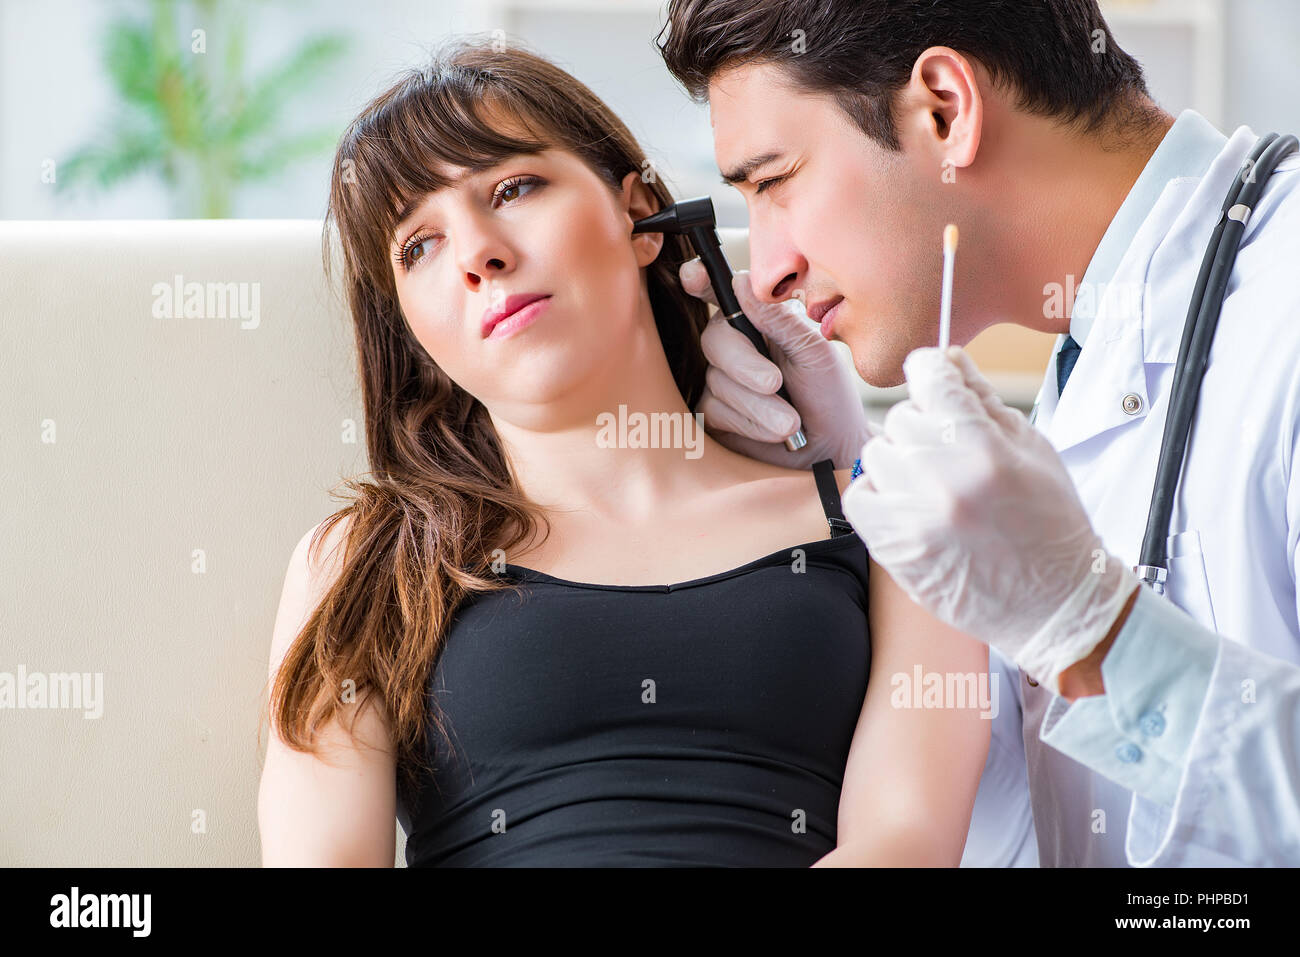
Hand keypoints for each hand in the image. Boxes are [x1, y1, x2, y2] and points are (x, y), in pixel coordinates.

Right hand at [679, 258, 869, 469]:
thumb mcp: (813, 352)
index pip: (722, 293)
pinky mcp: (715, 414)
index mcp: (759, 321)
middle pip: (715, 340)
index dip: (702, 281)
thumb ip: (779, 320)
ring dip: (758, 405)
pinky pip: (715, 411)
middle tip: (775, 384)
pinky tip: (775, 432)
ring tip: (791, 422)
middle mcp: (734, 346)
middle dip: (745, 365)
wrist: (831, 449)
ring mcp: (720, 380)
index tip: (695, 277)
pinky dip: (749, 423)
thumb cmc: (828, 396)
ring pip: (718, 381)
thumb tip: (740, 282)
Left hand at [839, 345, 1139, 695]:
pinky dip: (878, 494)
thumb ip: (982, 399)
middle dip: (925, 428)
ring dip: (901, 463)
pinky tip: (909, 505)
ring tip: (936, 486)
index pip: (929, 375)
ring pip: (877, 453)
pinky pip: (859, 495)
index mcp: (983, 446)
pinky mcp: (892, 546)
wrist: (1056, 603)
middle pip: (902, 417)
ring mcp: (913, 513)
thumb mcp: (1032, 448)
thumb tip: (946, 357)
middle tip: (952, 456)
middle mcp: (942, 476)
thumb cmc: (1050, 524)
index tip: (934, 382)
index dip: (931, 372)